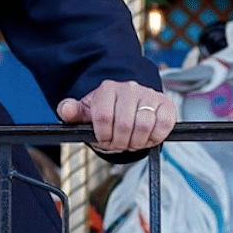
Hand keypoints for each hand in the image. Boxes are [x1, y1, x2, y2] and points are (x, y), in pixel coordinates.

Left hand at [57, 80, 175, 152]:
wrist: (128, 104)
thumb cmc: (105, 111)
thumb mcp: (85, 112)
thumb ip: (71, 111)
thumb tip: (66, 109)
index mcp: (107, 89)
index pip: (103, 117)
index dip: (103, 135)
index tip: (104, 140)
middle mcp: (129, 88)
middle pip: (125, 124)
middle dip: (120, 141)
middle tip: (119, 144)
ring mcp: (149, 94)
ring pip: (145, 125)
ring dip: (137, 141)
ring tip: (131, 141)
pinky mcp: (166, 103)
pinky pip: (164, 124)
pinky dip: (155, 137)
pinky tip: (146, 137)